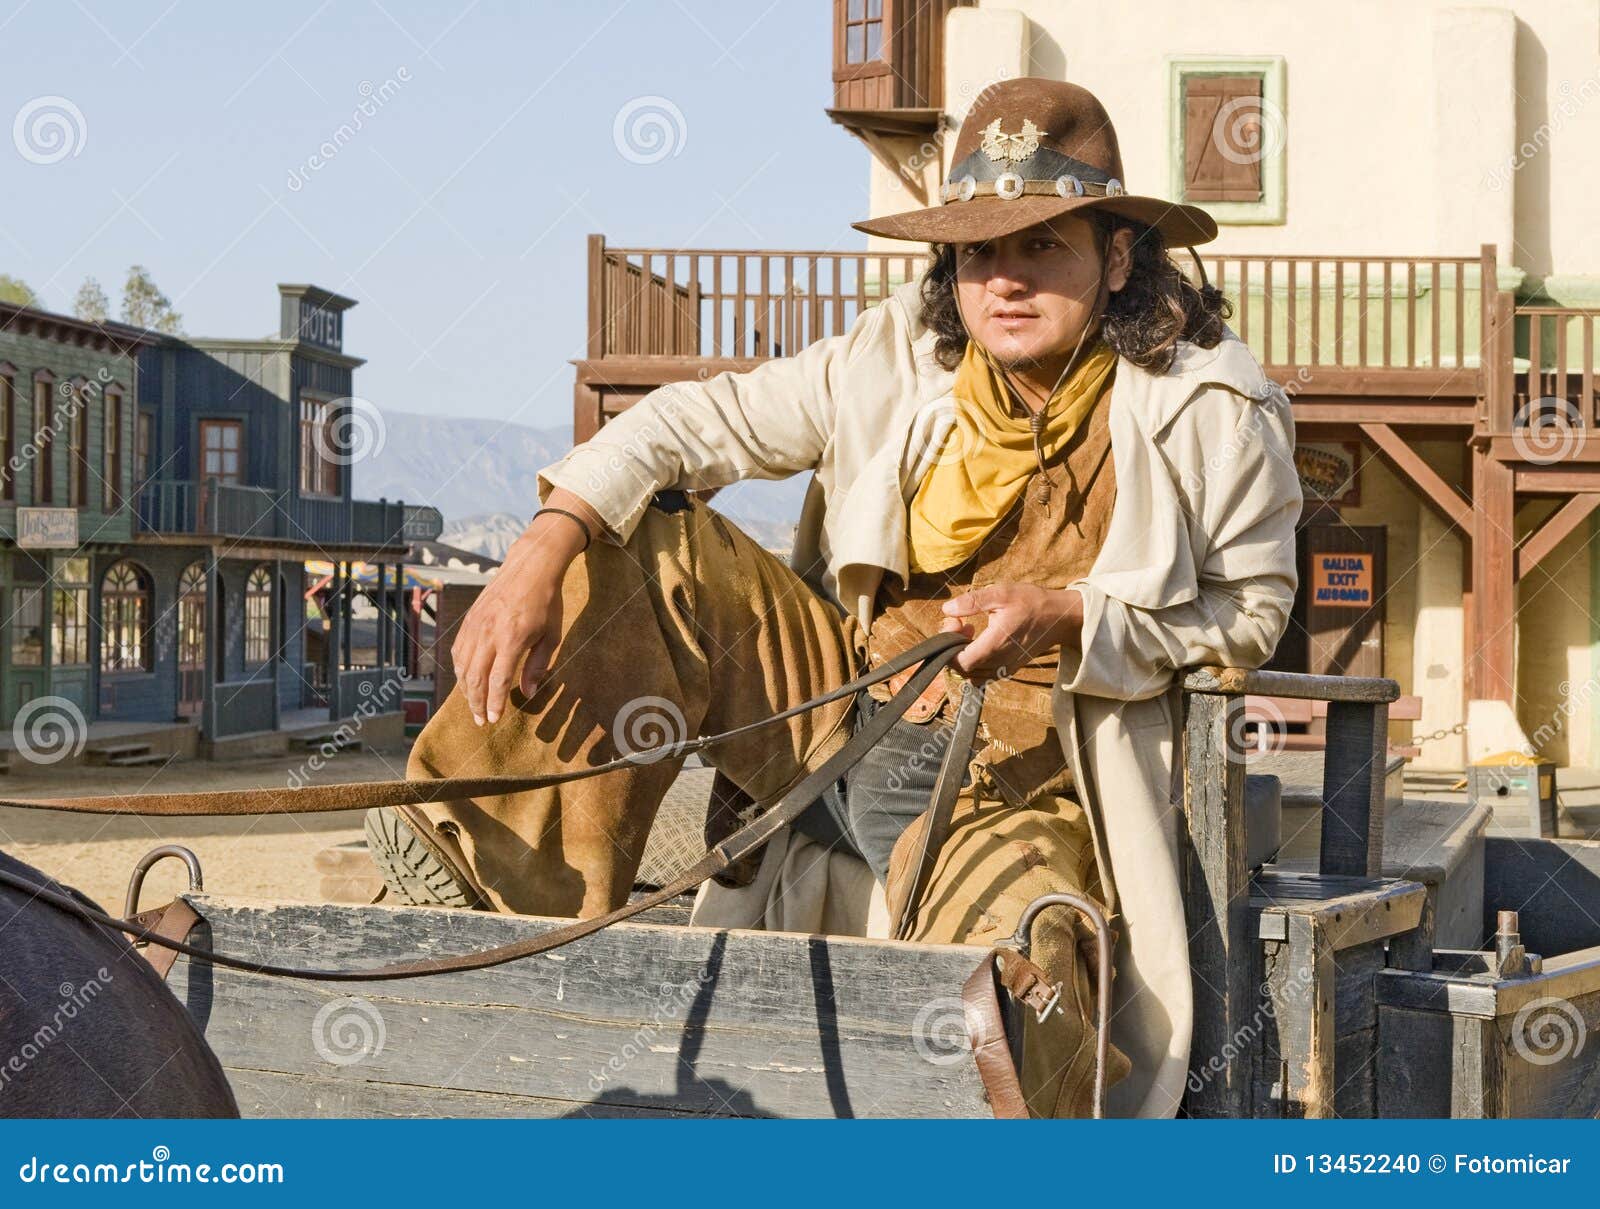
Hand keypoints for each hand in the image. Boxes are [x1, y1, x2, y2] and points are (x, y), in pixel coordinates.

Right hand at [451, 495, 594, 724]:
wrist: (530, 566)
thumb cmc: (546, 602)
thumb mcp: (552, 635)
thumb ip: (538, 664)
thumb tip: (527, 692)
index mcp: (511, 638)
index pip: (497, 680)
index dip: (494, 703)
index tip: (494, 719)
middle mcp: (488, 633)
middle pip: (474, 677)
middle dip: (476, 703)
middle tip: (481, 721)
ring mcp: (475, 625)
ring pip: (462, 666)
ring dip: (466, 690)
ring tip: (474, 705)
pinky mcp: (469, 619)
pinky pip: (457, 650)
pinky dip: (459, 669)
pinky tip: (466, 680)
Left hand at [939, 584, 1082, 680]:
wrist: (1059, 617)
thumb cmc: (1031, 603)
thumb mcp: (1001, 593)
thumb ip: (972, 602)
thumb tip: (947, 610)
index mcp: (996, 644)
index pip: (960, 662)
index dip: (949, 646)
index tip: (956, 623)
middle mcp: (1000, 662)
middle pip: (963, 669)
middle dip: (954, 648)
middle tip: (961, 623)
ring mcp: (1005, 668)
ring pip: (972, 675)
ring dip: (965, 656)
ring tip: (970, 633)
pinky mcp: (1009, 669)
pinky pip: (984, 675)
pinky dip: (976, 663)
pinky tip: (981, 641)